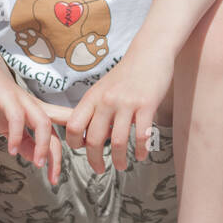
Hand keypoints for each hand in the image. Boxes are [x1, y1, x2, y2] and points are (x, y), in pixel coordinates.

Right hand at [0, 57, 62, 184]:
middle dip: (57, 156)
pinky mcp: (6, 96)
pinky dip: (17, 134)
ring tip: (38, 164)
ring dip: (42, 146)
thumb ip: (24, 140)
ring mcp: (21, 100)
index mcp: (36, 113)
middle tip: (54, 179)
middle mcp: (34, 106)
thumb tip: (36, 159)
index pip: (60, 130)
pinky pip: (16, 116)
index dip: (68, 147)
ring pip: (43, 123)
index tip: (65, 171)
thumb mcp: (9, 125)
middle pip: (55, 131)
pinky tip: (12, 150)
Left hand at [62, 49, 174, 173]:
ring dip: (119, 160)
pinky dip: (141, 150)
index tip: (82, 151)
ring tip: (121, 166)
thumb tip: (88, 135)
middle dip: (94, 161)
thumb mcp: (103, 88)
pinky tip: (142, 155)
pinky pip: (142, 136)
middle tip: (99, 169)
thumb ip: (94, 109)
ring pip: (118, 142)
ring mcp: (127, 103)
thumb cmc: (126, 73)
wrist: (150, 53)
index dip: (75, 144)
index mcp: (92, 97)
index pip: (73, 126)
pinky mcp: (147, 105)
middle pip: (93, 140)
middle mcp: (106, 101)